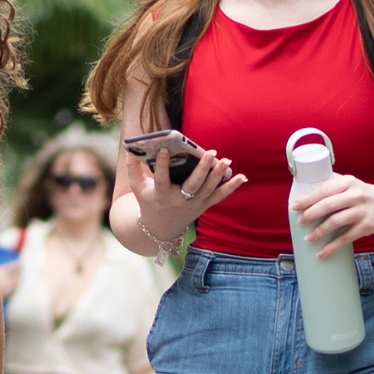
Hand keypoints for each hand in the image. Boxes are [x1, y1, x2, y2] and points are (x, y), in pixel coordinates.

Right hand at [130, 149, 244, 240]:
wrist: (160, 228)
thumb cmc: (148, 200)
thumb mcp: (137, 186)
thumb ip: (132, 167)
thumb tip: (130, 145)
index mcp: (160, 195)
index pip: (161, 179)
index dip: (162, 165)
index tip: (165, 150)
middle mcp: (179, 201)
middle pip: (192, 185)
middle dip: (202, 169)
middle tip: (210, 152)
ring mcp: (193, 204)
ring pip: (208, 190)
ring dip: (219, 175)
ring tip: (226, 159)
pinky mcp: (204, 206)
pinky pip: (220, 197)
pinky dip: (232, 187)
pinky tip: (242, 176)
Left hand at [290, 174, 373, 256]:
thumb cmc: (365, 194)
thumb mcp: (351, 183)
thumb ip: (333, 184)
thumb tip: (307, 190)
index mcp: (348, 182)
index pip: (324, 190)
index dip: (308, 199)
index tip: (295, 206)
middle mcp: (356, 195)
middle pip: (328, 205)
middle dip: (310, 215)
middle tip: (300, 222)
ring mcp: (362, 211)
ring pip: (336, 222)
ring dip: (319, 231)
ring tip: (309, 237)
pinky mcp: (366, 226)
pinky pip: (345, 238)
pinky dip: (332, 247)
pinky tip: (322, 252)